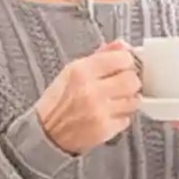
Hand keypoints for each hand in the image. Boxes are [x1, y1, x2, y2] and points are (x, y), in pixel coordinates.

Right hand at [34, 39, 141, 153]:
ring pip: (134, 100)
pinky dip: (122, 116)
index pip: (122, 58)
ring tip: (116, 100)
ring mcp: (99, 112)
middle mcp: (91, 91)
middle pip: (132, 80)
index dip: (126, 61)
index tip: (124, 65)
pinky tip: (110, 113)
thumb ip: (100, 56)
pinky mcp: (105, 130)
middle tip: (122, 83)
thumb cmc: (56, 102)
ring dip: (128, 99)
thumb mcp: (71, 72)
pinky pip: (127, 119)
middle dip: (130, 81)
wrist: (45, 134)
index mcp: (81, 72)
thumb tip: (121, 45)